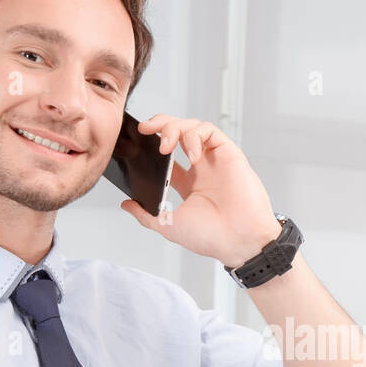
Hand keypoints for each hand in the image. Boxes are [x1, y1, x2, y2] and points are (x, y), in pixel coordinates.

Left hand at [118, 113, 279, 267]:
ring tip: (166, 145)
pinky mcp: (229, 154)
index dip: (152, 144)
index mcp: (189, 184)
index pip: (168, 155)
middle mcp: (202, 169)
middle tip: (146, 129)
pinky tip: (192, 154)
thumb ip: (146, 214)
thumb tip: (127, 205)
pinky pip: (210, 131)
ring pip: (193, 127)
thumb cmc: (212, 237)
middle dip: (161, 125)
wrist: (238, 241)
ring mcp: (215, 161)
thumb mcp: (168, 226)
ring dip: (175, 128)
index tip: (137, 143)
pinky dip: (196, 135)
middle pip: (179, 134)